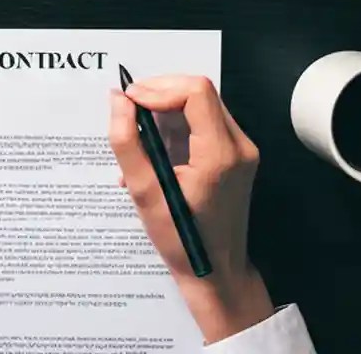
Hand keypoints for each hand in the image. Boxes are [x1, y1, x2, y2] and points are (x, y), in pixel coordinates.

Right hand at [108, 76, 273, 342]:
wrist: (217, 271)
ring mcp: (242, 151)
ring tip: (139, 132)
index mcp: (220, 155)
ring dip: (167, 108)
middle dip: (160, 93)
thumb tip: (118, 101)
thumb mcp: (144, 192)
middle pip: (200, 92)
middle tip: (129, 109)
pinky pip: (207, 122)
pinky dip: (178, 123)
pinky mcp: (238, 156)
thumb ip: (127, 142)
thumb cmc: (182, 239)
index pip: (195, 93)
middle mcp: (239, 147)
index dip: (158, 89)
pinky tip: (156, 146)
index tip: (130, 102)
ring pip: (203, 104)